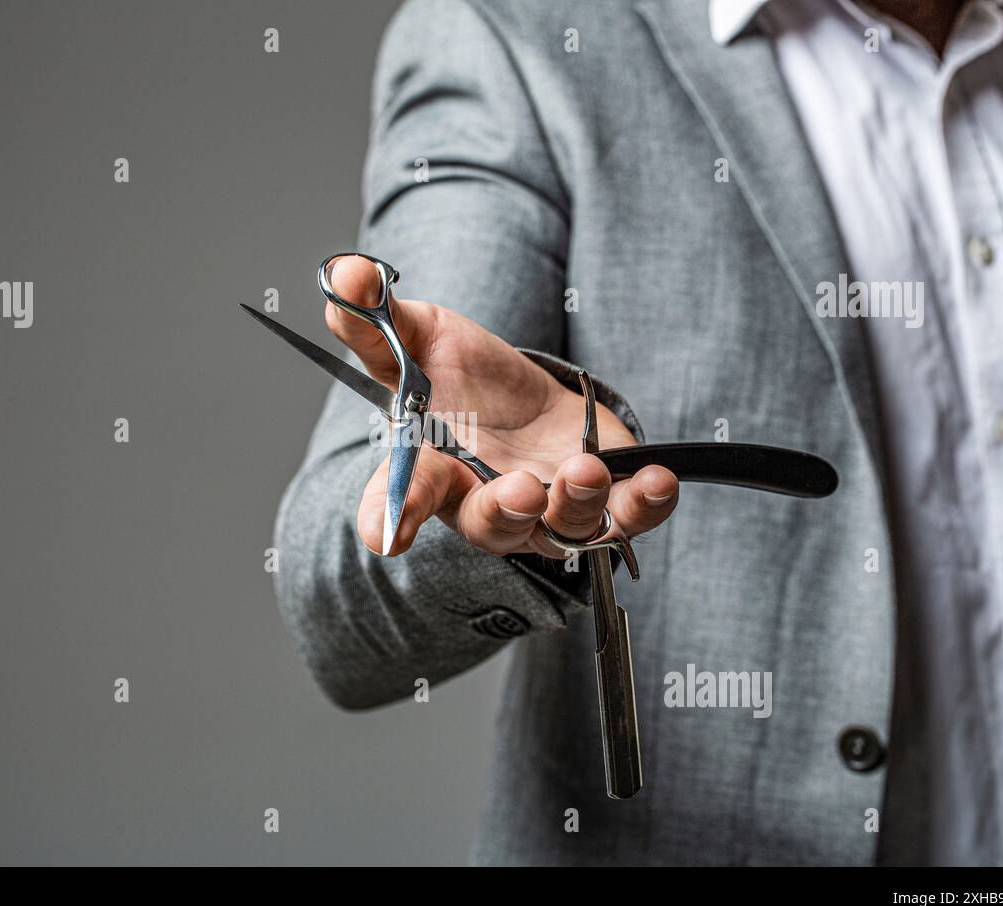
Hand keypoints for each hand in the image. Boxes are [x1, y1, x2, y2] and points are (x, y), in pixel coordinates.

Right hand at [326, 256, 678, 557]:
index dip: (390, 514)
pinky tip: (657, 481)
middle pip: (492, 526)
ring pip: (563, 529)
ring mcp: (550, 510)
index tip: (386, 534)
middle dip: (505, 511)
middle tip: (519, 488)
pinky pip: (628, 519)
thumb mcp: (422, 340)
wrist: (530, 405)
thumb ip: (382, 320)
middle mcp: (489, 503)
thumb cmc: (465, 384)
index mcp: (434, 470)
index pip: (404, 494)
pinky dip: (644, 506)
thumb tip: (345, 274)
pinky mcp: (606, 502)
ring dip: (576, 502)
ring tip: (586, 468)